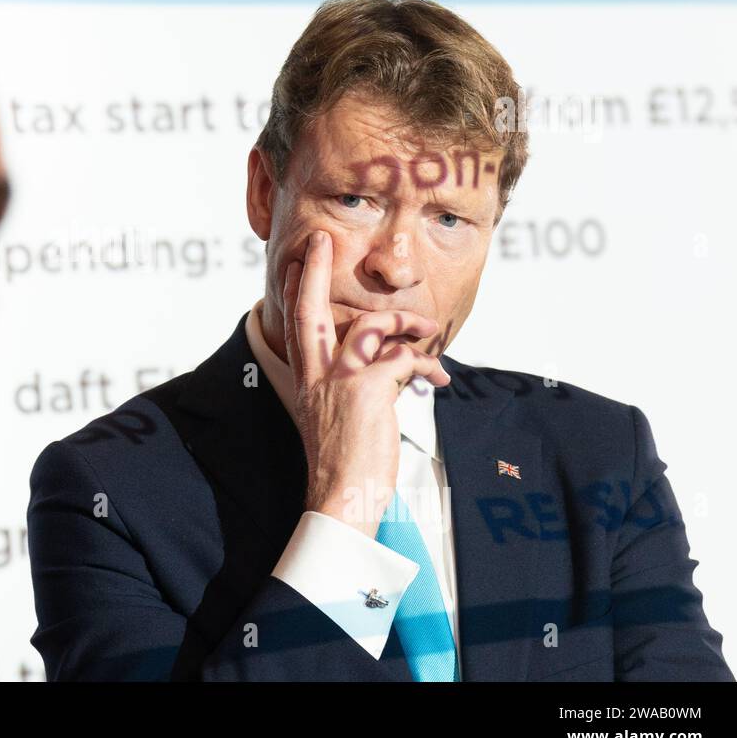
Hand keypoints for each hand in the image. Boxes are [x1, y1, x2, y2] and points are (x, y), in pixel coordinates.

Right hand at [281, 229, 450, 537]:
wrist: (341, 497)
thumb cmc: (346, 463)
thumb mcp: (341, 416)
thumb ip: (355, 382)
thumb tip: (392, 360)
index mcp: (308, 380)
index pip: (298, 324)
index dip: (298, 287)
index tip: (300, 258)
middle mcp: (317, 374)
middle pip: (309, 309)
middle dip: (315, 270)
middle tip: (323, 240)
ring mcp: (340, 379)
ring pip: (372, 326)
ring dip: (407, 322)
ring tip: (428, 330)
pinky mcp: (367, 389)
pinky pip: (404, 357)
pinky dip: (427, 364)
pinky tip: (438, 380)